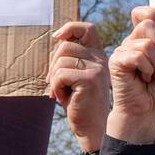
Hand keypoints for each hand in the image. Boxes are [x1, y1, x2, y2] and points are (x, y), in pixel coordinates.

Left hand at [49, 22, 109, 153]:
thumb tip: (56, 38)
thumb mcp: (75, 75)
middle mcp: (100, 59)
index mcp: (98, 55)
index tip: (56, 38)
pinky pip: (60, 75)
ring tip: (63, 92)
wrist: (92, 126)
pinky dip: (55, 88)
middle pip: (64, 46)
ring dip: (54, 80)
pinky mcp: (90, 79)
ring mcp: (97, 68)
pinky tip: (64, 98)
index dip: (70, 28)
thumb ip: (70, 57)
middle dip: (53, 65)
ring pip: (60, 61)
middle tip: (56, 83)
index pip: (87, 29)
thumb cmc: (79, 101)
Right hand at [107, 7, 154, 144]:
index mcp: (142, 39)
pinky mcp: (116, 61)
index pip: (142, 14)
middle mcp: (130, 41)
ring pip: (146, 44)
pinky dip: (149, 69)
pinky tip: (146, 78)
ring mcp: (121, 50)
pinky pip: (138, 56)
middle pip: (147, 25)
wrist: (145, 108)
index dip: (154, 13)